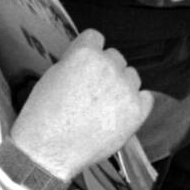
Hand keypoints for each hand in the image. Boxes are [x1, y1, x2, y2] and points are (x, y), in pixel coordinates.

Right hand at [9, 29, 151, 181]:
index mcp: (85, 54)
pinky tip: (119, 113)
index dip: (88, 52)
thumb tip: (89, 58)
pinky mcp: (136, 112)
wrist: (46, 152)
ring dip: (121, 85)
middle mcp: (108, 66)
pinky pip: (145, 98)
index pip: (96, 37)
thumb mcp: (52, 75)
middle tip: (91, 91)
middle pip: (115, 57)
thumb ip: (75, 61)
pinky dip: (135, 103)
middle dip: (105, 70)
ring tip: (103, 105)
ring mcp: (125, 89)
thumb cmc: (43, 116)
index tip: (85, 65)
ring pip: (131, 76)